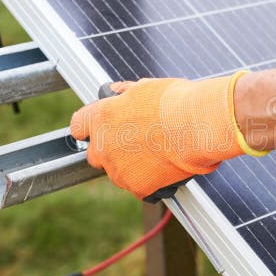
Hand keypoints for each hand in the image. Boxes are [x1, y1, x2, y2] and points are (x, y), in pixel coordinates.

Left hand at [70, 72, 262, 199]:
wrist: (197, 127)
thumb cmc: (176, 103)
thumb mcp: (145, 87)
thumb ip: (125, 93)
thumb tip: (118, 92)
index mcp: (101, 117)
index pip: (78, 126)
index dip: (90, 127)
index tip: (100, 128)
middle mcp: (104, 145)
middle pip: (95, 154)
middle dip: (110, 150)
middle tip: (134, 142)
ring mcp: (119, 169)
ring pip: (117, 172)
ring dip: (130, 165)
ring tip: (156, 153)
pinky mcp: (137, 187)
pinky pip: (137, 187)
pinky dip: (148, 180)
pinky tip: (163, 167)